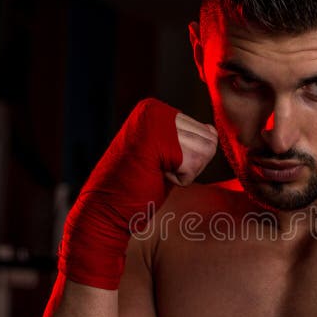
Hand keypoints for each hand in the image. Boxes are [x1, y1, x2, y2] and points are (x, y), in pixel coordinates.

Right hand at [59, 99, 216, 289]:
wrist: (105, 208)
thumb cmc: (135, 184)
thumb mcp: (165, 154)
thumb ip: (188, 139)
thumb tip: (212, 130)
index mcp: (154, 108)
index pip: (205, 131)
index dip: (191, 157)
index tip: (159, 162)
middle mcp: (155, 110)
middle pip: (209, 140)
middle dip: (191, 164)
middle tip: (159, 169)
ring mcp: (157, 124)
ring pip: (205, 152)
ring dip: (186, 171)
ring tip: (156, 171)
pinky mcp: (160, 143)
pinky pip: (194, 166)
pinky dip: (180, 180)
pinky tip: (155, 176)